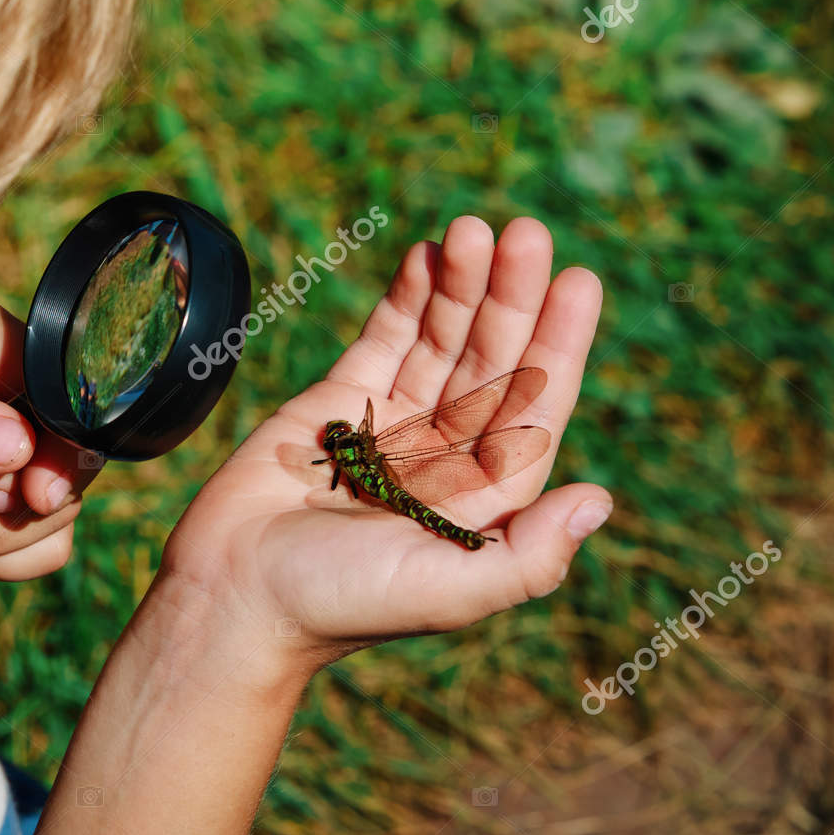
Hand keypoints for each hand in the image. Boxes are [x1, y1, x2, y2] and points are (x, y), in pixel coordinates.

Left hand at [0, 300, 94, 589]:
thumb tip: (15, 443)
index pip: (57, 378)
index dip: (58, 436)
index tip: (33, 489)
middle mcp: (13, 393)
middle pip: (71, 449)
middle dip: (18, 502)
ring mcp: (24, 451)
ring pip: (60, 506)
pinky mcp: (21, 503)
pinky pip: (50, 542)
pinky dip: (1, 560)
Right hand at [160, 216, 609, 668]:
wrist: (232, 598)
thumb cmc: (339, 606)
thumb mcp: (446, 590)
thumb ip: (527, 556)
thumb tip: (601, 500)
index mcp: (483, 501)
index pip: (536, 408)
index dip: (560, 345)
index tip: (578, 282)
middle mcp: (447, 459)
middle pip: (492, 362)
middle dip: (510, 297)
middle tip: (527, 234)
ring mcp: (394, 427)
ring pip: (441, 342)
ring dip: (461, 286)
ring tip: (472, 228)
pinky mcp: (338, 406)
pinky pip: (384, 342)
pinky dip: (407, 300)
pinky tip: (429, 256)